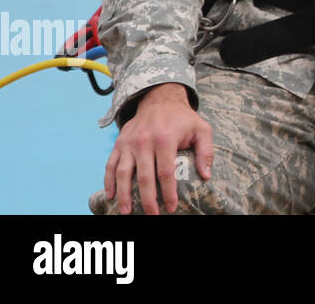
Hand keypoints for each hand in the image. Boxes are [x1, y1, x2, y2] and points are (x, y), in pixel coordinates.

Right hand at [103, 82, 212, 214]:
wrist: (160, 99)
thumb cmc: (183, 118)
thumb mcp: (201, 129)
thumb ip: (205, 151)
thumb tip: (206, 176)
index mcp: (165, 139)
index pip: (166, 172)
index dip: (168, 192)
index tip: (172, 207)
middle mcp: (144, 141)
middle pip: (143, 177)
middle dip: (148, 199)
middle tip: (153, 215)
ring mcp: (129, 143)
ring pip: (122, 173)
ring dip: (123, 195)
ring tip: (126, 212)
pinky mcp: (119, 143)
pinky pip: (110, 164)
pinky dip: (108, 181)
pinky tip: (110, 195)